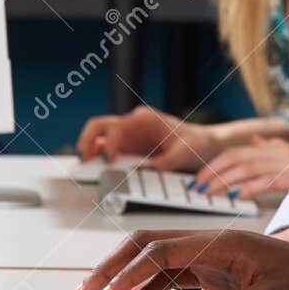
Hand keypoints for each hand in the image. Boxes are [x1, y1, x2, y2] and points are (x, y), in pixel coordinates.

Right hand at [67, 229, 288, 289]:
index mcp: (224, 243)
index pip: (161, 251)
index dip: (126, 273)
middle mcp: (213, 242)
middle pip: (149, 245)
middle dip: (112, 267)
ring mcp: (212, 253)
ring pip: (157, 258)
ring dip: (125, 276)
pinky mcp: (214, 267)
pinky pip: (172, 272)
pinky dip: (147, 285)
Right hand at [76, 106, 221, 171]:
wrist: (204, 146)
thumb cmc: (196, 143)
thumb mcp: (186, 151)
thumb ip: (168, 161)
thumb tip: (150, 170)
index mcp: (146, 119)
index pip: (119, 126)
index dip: (111, 143)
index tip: (108, 159)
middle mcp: (133, 125)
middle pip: (101, 125)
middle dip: (88, 139)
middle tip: (84, 157)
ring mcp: (128, 137)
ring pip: (99, 137)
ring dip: (89, 149)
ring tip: (84, 165)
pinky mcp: (128, 150)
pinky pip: (107, 150)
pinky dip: (97, 158)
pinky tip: (94, 168)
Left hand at [192, 137, 288, 199]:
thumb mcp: (287, 149)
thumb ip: (268, 145)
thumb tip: (255, 139)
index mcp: (267, 148)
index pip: (234, 153)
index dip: (215, 164)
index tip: (199, 178)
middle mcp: (271, 154)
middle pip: (235, 159)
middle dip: (213, 172)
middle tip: (198, 187)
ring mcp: (279, 165)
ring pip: (246, 169)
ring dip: (225, 181)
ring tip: (211, 193)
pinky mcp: (288, 177)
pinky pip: (265, 182)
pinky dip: (250, 189)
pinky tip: (238, 197)